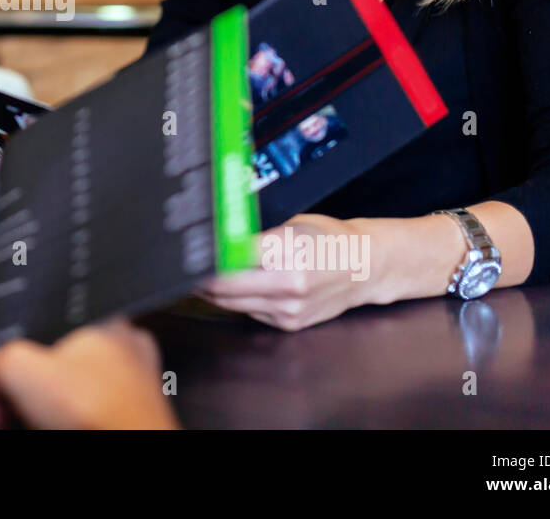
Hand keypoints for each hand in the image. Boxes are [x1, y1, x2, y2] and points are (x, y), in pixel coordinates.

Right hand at [0, 318, 178, 428]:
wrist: (125, 457)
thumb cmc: (94, 409)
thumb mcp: (22, 370)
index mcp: (106, 324)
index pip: (44, 329)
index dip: (5, 350)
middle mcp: (120, 356)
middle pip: (46, 366)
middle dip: (3, 387)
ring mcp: (121, 396)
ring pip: (56, 397)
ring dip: (15, 409)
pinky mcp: (115, 424)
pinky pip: (68, 419)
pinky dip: (39, 423)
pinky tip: (15, 428)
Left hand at [197, 213, 373, 330]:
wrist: (364, 267)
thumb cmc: (328, 239)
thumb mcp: (291, 225)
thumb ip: (255, 237)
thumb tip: (216, 241)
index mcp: (289, 250)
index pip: (232, 255)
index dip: (208, 253)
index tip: (191, 250)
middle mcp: (289, 283)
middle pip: (225, 285)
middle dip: (201, 278)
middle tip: (185, 267)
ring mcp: (289, 308)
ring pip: (232, 303)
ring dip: (212, 292)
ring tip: (198, 277)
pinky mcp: (288, 323)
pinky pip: (249, 311)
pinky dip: (235, 301)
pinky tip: (229, 288)